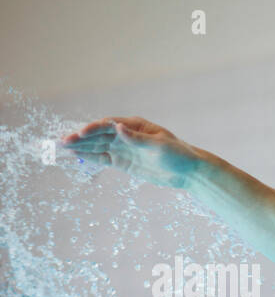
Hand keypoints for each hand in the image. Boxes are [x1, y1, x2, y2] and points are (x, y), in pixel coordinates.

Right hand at [59, 116, 201, 188]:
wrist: (189, 172)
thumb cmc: (178, 154)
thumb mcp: (159, 146)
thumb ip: (136, 139)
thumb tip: (117, 127)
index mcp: (134, 125)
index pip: (109, 124)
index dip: (94, 128)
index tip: (81, 133)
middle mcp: (126, 135)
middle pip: (99, 135)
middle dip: (81, 138)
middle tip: (63, 141)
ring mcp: (124, 149)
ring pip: (98, 146)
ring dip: (82, 147)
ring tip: (64, 147)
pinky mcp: (125, 162)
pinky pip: (104, 158)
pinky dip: (91, 157)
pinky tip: (78, 156)